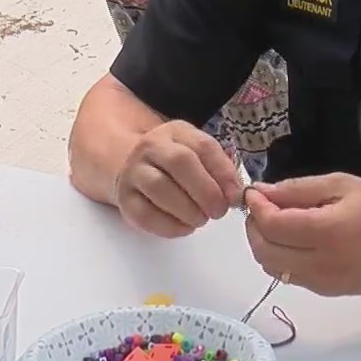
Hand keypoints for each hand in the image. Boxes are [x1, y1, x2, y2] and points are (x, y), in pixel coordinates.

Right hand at [111, 121, 241, 236]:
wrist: (132, 168)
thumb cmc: (175, 166)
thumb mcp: (198, 156)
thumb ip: (220, 170)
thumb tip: (236, 194)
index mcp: (176, 132)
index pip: (203, 146)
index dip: (223, 172)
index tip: (236, 195)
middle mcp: (151, 147)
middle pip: (180, 162)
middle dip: (206, 191)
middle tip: (219, 211)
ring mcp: (134, 172)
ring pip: (160, 188)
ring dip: (188, 210)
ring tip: (201, 219)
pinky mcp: (124, 199)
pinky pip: (145, 215)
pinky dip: (170, 226)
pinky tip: (185, 227)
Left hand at [243, 173, 360, 295]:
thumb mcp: (343, 185)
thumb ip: (299, 189)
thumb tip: (263, 192)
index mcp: (326, 231)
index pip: (271, 225)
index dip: (256, 208)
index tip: (254, 193)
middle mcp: (320, 262)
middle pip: (264, 250)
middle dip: (254, 227)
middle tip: (261, 208)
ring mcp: (322, 283)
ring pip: (272, 268)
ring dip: (263, 245)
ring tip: (275, 224)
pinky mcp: (326, 292)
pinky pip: (289, 277)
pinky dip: (280, 259)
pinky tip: (292, 241)